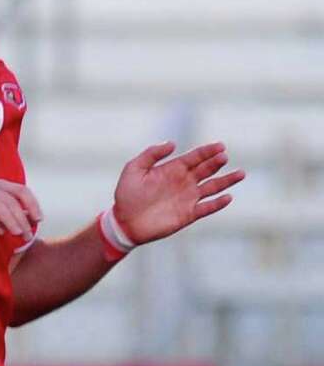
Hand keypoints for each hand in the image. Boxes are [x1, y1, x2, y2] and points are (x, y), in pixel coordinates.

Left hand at [113, 141, 243, 243]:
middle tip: (224, 157)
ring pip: (212, 187)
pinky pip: (207, 208)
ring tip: (241, 173)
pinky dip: (217, 203)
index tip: (220, 146)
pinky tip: (228, 197)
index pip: (196, 157)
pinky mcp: (188, 215)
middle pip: (206, 169)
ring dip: (227, 180)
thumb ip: (151, 154)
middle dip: (216, 162)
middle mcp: (184, 182)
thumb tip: (173, 143)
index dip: (208, 151)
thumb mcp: (134, 169)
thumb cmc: (126, 194)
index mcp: (173, 169)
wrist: (124, 222)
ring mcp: (187, 198)